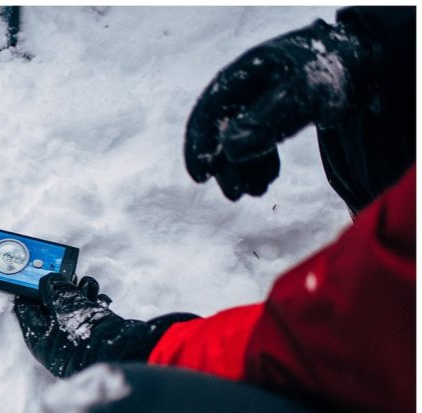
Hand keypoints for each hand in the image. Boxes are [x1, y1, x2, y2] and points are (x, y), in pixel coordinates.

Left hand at [13, 273, 197, 377]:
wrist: (125, 350)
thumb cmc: (88, 334)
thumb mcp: (64, 305)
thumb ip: (53, 289)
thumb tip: (48, 281)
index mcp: (41, 341)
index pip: (26, 312)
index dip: (27, 291)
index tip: (29, 273)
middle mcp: (56, 343)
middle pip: (50, 308)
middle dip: (56, 288)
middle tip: (61, 271)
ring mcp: (78, 340)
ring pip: (72, 308)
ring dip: (77, 292)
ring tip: (84, 283)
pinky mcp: (97, 335)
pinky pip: (89, 313)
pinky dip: (92, 301)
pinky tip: (97, 295)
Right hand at [184, 18, 374, 200]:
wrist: (365, 65)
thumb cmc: (335, 73)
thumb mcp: (306, 94)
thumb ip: (268, 120)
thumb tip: (230, 148)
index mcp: (246, 72)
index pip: (211, 110)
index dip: (200, 144)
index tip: (201, 176)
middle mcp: (246, 86)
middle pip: (221, 129)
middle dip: (226, 165)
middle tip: (235, 195)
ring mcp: (258, 100)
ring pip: (239, 139)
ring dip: (242, 168)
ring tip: (254, 192)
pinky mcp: (273, 114)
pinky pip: (257, 141)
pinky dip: (258, 163)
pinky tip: (267, 180)